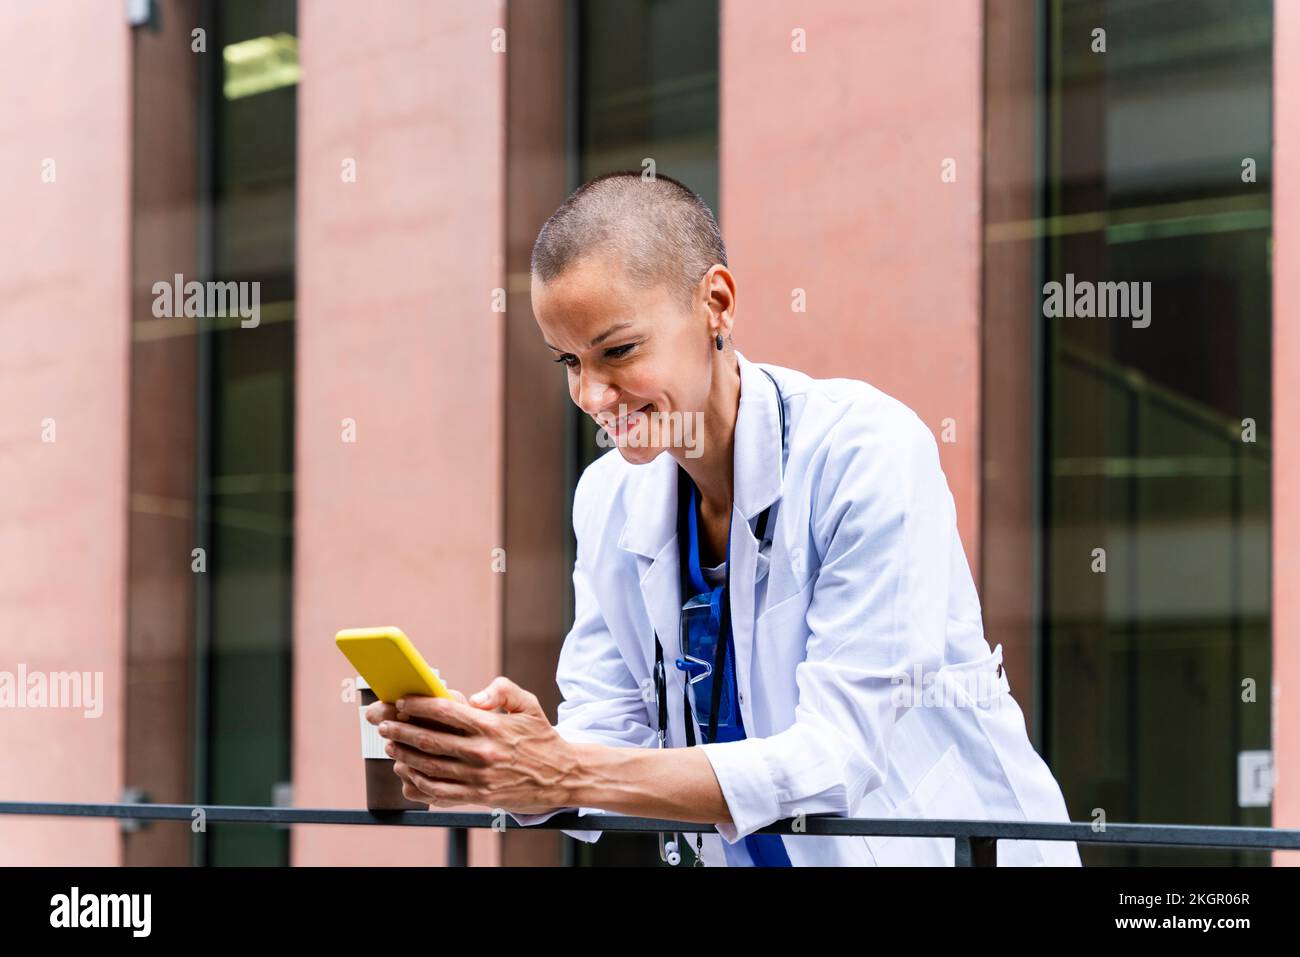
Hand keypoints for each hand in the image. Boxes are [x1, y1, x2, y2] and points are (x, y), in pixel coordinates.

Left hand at [370, 677, 577, 814]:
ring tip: (391, 746)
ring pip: (430, 766)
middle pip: (430, 739)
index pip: (446, 711)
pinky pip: (439, 791)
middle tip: (385, 724)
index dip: (418, 705)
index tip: (402, 702)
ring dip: (405, 755)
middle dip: (401, 730)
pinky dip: (418, 782)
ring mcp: (478, 777)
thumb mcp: (528, 705)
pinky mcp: (478, 796)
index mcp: (492, 726)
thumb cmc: (541, 737)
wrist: (561, 776)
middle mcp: (482, 752)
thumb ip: (502, 690)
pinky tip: (408, 772)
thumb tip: (475, 696)